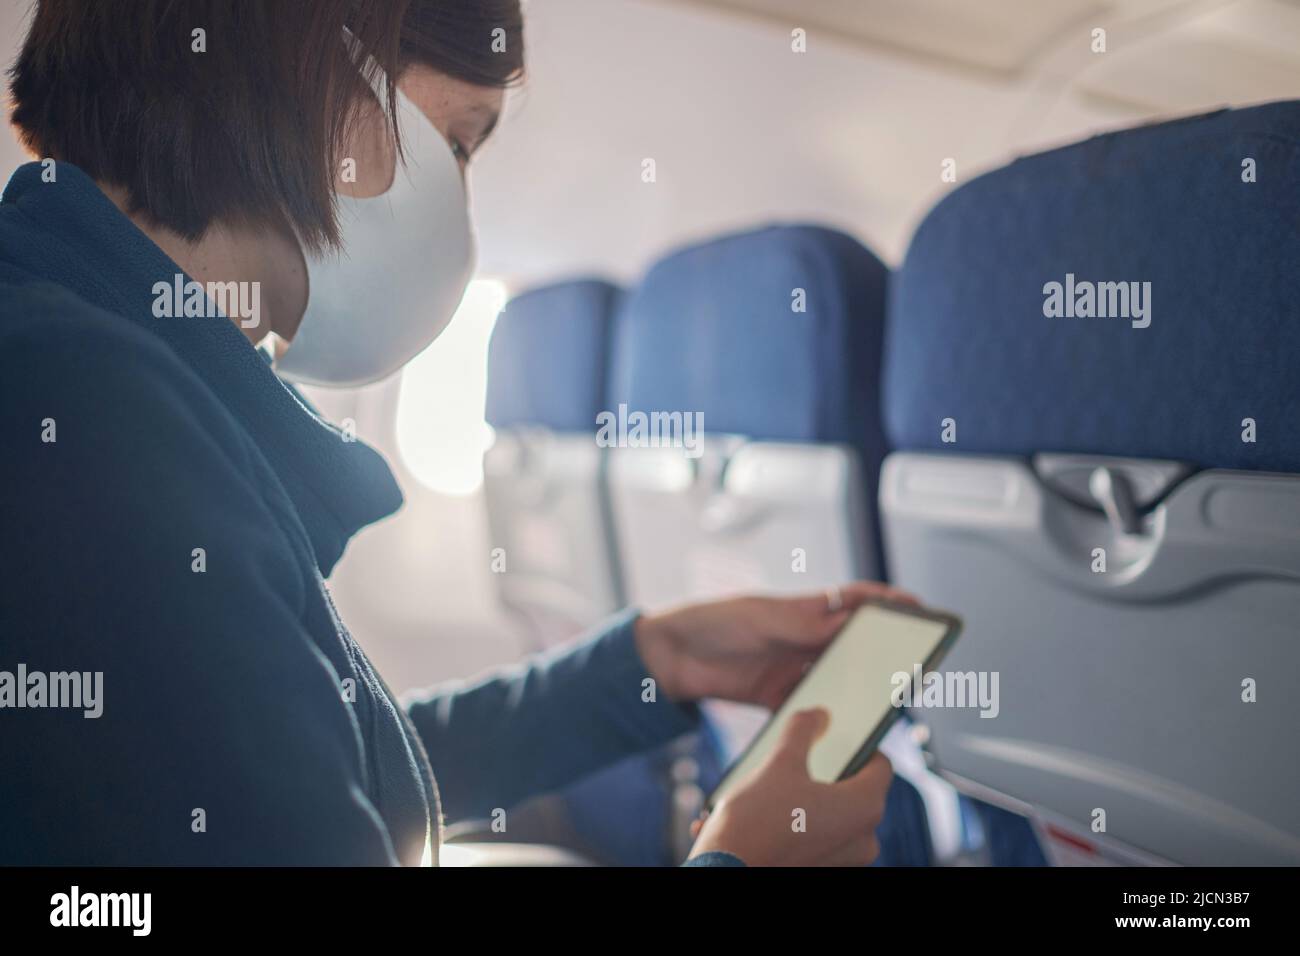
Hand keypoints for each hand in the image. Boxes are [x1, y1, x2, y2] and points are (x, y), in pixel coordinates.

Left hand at [634, 581, 917, 707]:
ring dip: (860, 692)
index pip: (856, 603)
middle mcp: (806, 640)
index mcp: (805, 611)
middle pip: (857, 647)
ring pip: (840, 681)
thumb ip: (800, 622)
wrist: (670, 658)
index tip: (919, 608)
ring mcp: (795, 670)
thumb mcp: (759, 616)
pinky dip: (828, 721)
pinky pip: (813, 712)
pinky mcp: (780, 700)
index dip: (888, 604)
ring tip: (883, 703)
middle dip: (886, 655)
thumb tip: (843, 620)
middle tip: (912, 667)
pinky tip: (840, 729)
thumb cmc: (712, 622)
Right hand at [688, 707, 891, 865]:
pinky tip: (764, 816)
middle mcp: (864, 839)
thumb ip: (802, 732)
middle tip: (800, 760)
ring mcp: (845, 861)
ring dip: (808, 800)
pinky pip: (819, 839)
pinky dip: (798, 824)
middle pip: (855, 791)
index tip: (839, 738)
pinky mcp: (823, 871)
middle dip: (828, 774)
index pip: (880, 765)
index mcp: (864, 807)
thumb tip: (816, 716)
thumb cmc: (757, 821)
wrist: (727, 872)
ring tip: (771, 789)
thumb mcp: (779, 763)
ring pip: (834, 816)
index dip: (861, 746)